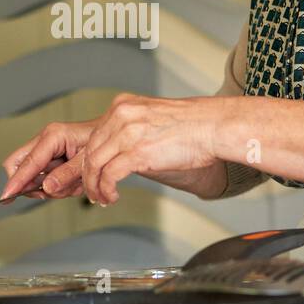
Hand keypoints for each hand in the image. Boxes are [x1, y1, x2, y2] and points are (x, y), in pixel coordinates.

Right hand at [1, 118, 96, 200]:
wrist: (114, 139)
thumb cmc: (103, 143)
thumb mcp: (87, 161)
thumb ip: (66, 174)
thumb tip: (46, 187)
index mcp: (52, 136)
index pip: (27, 162)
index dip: (16, 182)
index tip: (6, 196)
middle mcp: (46, 141)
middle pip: (20, 166)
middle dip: (33, 184)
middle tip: (53, 191)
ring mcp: (47, 151)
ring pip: (34, 178)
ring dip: (53, 187)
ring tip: (75, 183)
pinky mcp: (52, 159)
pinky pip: (46, 180)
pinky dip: (60, 186)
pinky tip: (75, 182)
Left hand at [79, 93, 225, 204]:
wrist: (214, 125)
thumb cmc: (193, 125)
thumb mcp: (154, 117)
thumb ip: (134, 128)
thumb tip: (123, 150)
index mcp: (123, 105)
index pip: (95, 135)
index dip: (91, 159)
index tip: (94, 174)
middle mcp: (121, 116)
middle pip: (90, 150)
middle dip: (89, 175)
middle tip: (94, 191)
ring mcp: (127, 133)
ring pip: (94, 164)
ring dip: (95, 186)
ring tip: (102, 198)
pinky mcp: (137, 152)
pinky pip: (109, 175)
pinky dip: (106, 190)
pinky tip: (112, 197)